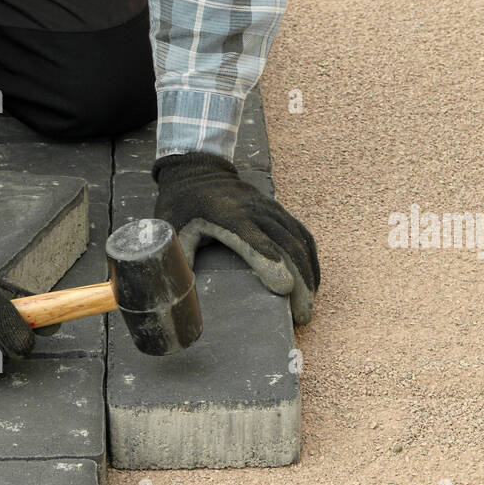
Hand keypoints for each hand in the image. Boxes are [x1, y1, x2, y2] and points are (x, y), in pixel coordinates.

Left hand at [152, 152, 319, 323]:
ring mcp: (270, 209)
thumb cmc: (182, 203)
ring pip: (299, 240)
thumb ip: (178, 257)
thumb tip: (179, 292)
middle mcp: (255, 211)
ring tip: (309, 303)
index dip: (270, 263)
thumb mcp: (172, 227)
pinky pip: (301, 233)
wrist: (198, 170)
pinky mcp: (277, 210)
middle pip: (286, 245)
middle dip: (299, 279)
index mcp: (228, 216)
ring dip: (308, 272)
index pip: (255, 240)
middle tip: (302, 314)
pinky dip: (310, 257)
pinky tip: (312, 279)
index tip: (284, 289)